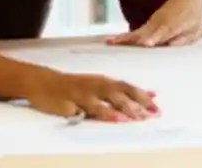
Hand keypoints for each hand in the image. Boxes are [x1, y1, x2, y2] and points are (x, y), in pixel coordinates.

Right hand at [26, 69, 159, 122]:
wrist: (44, 82)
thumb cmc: (77, 86)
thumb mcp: (102, 85)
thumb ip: (125, 92)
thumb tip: (152, 95)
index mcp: (106, 81)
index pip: (129, 88)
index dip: (143, 98)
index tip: (157, 109)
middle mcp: (97, 85)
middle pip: (120, 93)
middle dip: (136, 104)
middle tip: (150, 115)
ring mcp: (83, 93)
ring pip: (104, 100)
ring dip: (118, 109)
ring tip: (131, 119)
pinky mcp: (70, 102)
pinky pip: (83, 109)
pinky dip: (94, 113)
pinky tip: (101, 118)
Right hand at [108, 0, 201, 47]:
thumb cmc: (193, 15)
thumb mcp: (195, 29)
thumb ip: (184, 39)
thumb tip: (171, 46)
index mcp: (172, 25)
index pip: (162, 32)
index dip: (154, 38)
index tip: (146, 44)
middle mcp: (159, 23)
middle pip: (144, 33)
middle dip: (132, 40)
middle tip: (118, 45)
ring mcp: (152, 23)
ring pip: (136, 32)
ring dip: (123, 39)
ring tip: (110, 43)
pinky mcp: (147, 25)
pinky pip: (135, 33)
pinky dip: (124, 38)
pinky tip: (112, 42)